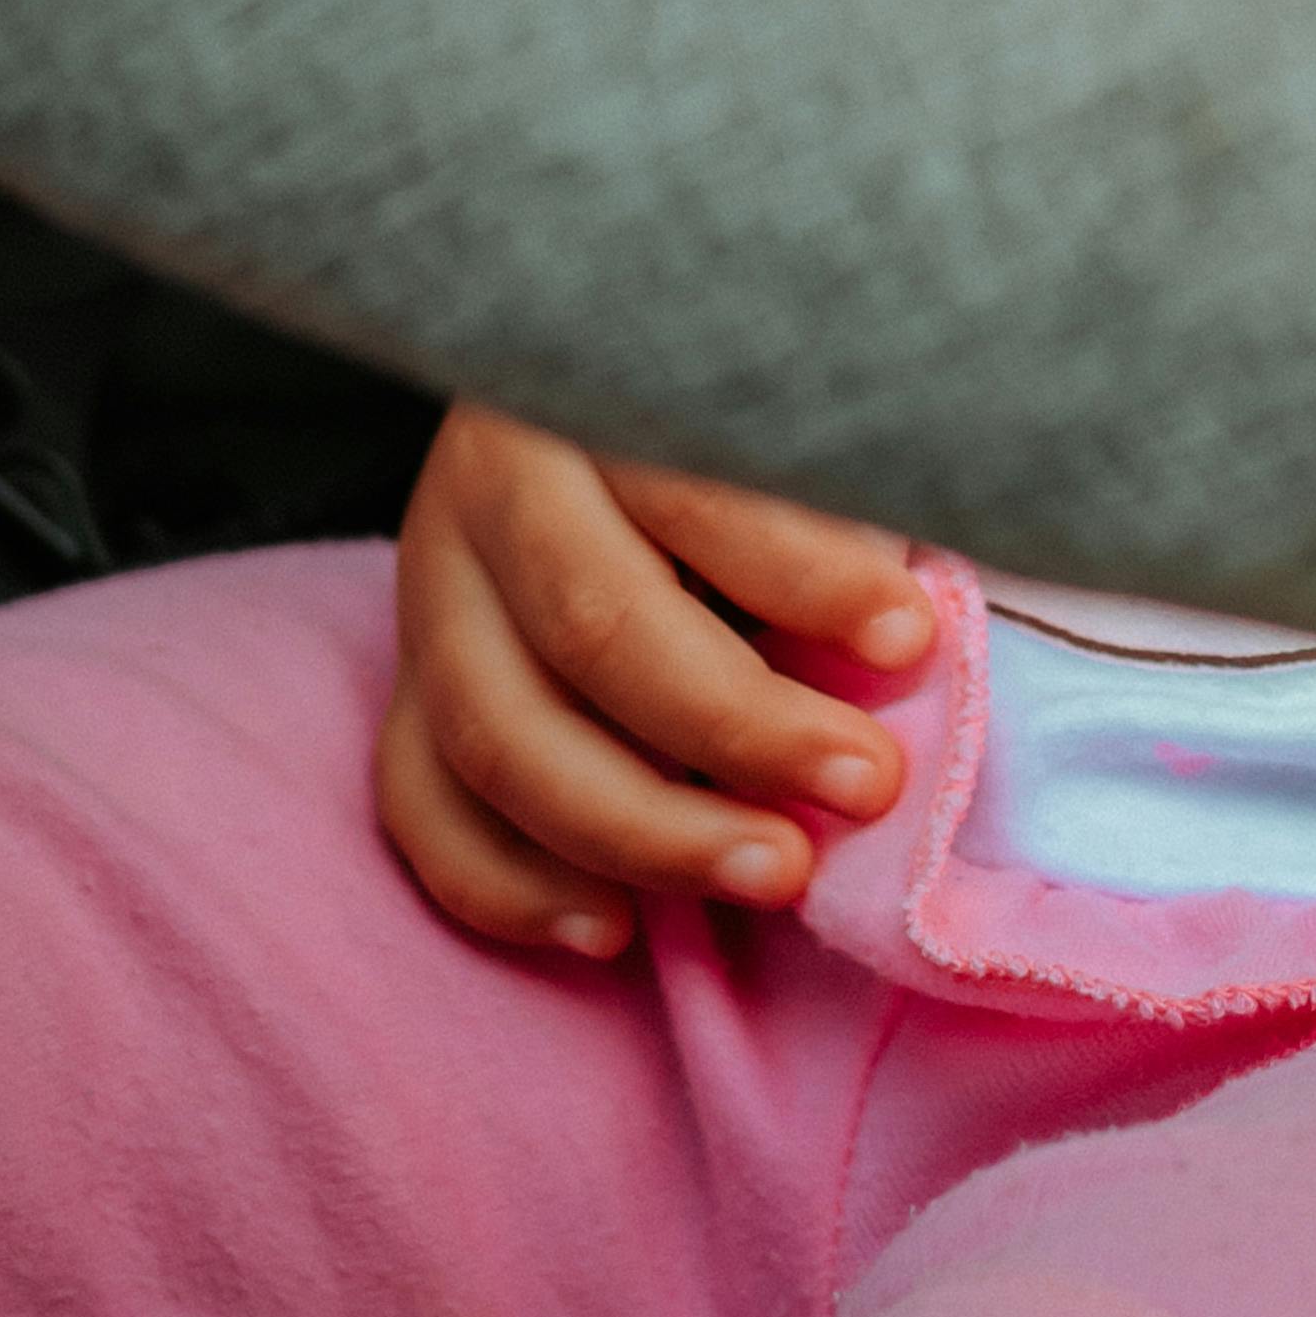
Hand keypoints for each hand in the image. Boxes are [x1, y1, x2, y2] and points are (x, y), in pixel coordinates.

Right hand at [381, 402, 938, 960]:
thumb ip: (833, 498)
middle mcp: (492, 484)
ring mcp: (432, 589)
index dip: (806, 575)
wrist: (587, 387)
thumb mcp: (786, 408)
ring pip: (498, 737)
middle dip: (738, 728)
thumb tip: (911, 634)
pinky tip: (608, 929)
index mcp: (593, 390)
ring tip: (775, 875)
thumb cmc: (735, 401)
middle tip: (864, 786)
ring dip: (639, 832)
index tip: (913, 642)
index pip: (696, 492)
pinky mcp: (402, 675)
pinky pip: (419, 802)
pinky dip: (505, 883)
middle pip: (593, 628)